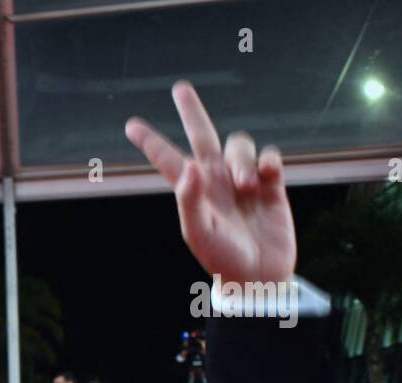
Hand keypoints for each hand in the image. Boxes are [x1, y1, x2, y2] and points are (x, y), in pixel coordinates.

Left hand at [126, 81, 295, 285]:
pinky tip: (265, 180)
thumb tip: (189, 167)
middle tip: (180, 88)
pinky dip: (267, 162)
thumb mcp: (198, 233)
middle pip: (202, 136)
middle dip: (192, 112)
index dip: (151, 142)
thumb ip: (190, 201)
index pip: (167, 160)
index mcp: (192, 190)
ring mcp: (243, 179)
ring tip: (246, 186)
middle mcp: (215, 179)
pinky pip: (269, 156)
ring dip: (242, 159)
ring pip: (239, 144)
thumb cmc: (222, 258)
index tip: (131, 125)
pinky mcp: (271, 183)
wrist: (258, 274)